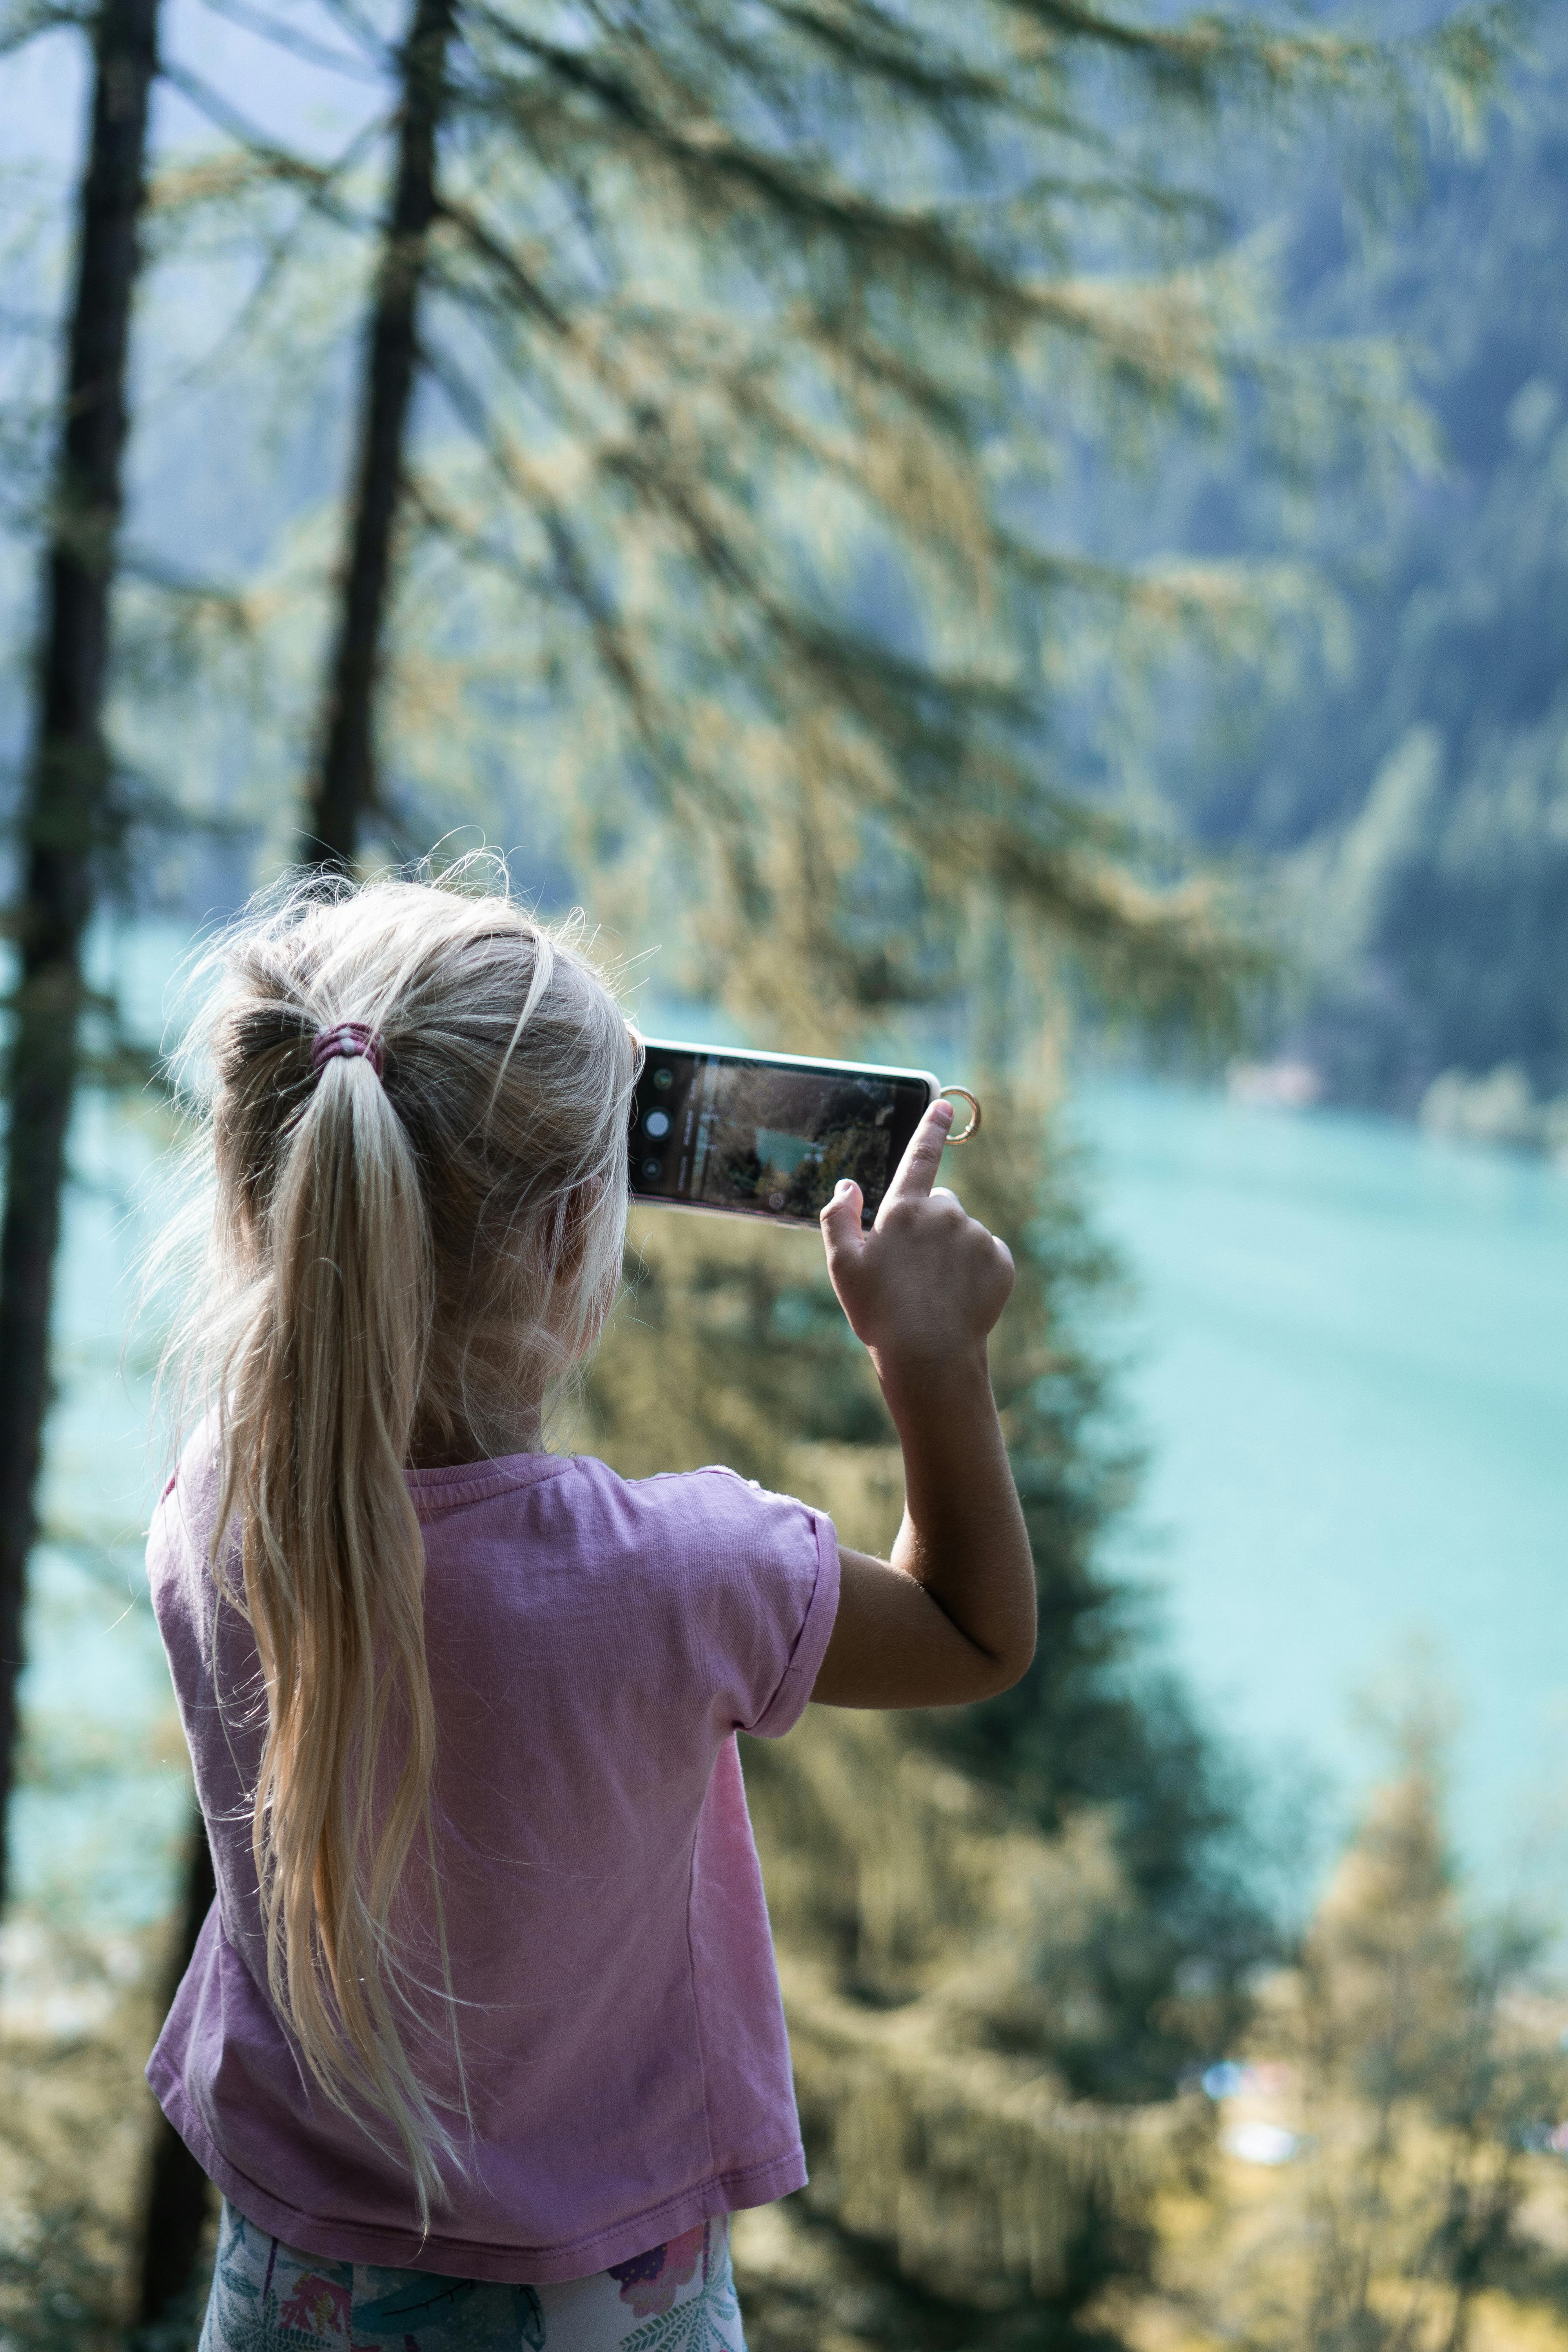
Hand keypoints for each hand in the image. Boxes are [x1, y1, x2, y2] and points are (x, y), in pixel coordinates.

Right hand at [819, 1099, 1014, 1392]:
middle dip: (927, 1226)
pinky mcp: (1000, 1261)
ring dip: (950, 1253)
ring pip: (962, 1233)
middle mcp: (946, 1213)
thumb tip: (848, 1184)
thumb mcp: (843, 1266)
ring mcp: (977, 1236)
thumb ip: (839, 1218)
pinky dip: (974, 1272)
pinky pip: (986, 1256)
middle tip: (910, 1269)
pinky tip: (957, 1298)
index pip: (921, 1156)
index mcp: (905, 1209)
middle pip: (939, 1204)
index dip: (931, 1128)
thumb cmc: (879, 1313)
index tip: (945, 1106)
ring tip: (932, 1292)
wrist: (931, 1357)